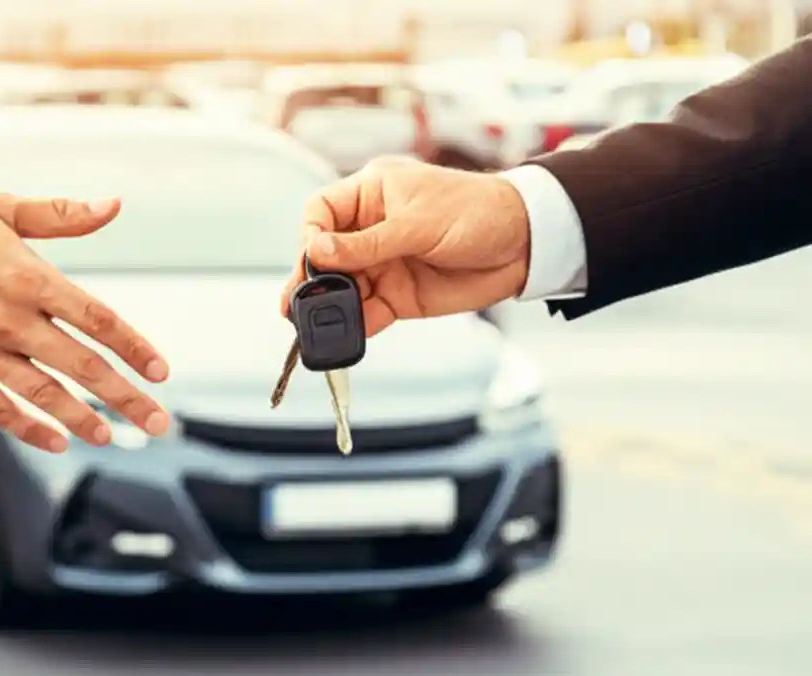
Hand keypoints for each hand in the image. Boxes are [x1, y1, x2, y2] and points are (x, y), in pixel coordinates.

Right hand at [0, 194, 170, 453]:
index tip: (161, 371)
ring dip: (81, 418)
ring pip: (41, 394)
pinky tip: (56, 441)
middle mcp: (9, 318)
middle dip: (124, 397)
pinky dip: (27, 428)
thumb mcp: (1, 208)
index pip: (96, 318)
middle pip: (80, 364)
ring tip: (111, 437)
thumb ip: (61, 214)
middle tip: (158, 422)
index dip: (133, 346)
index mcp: (28, 278)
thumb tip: (113, 205)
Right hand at [281, 158, 530, 335]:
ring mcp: (383, 264)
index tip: (313, 254)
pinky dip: (357, 325)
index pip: (322, 210)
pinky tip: (348, 333)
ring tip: (317, 322)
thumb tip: (316, 250)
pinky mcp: (399, 296)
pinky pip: (367, 312)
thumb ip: (367, 244)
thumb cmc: (478, 211)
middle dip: (311, 277)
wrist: (527, 245)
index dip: (311, 233)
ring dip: (330, 306)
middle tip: (296, 301)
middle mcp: (371, 229)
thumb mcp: (418, 223)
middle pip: (325, 254)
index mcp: (372, 194)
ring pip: (342, 288)